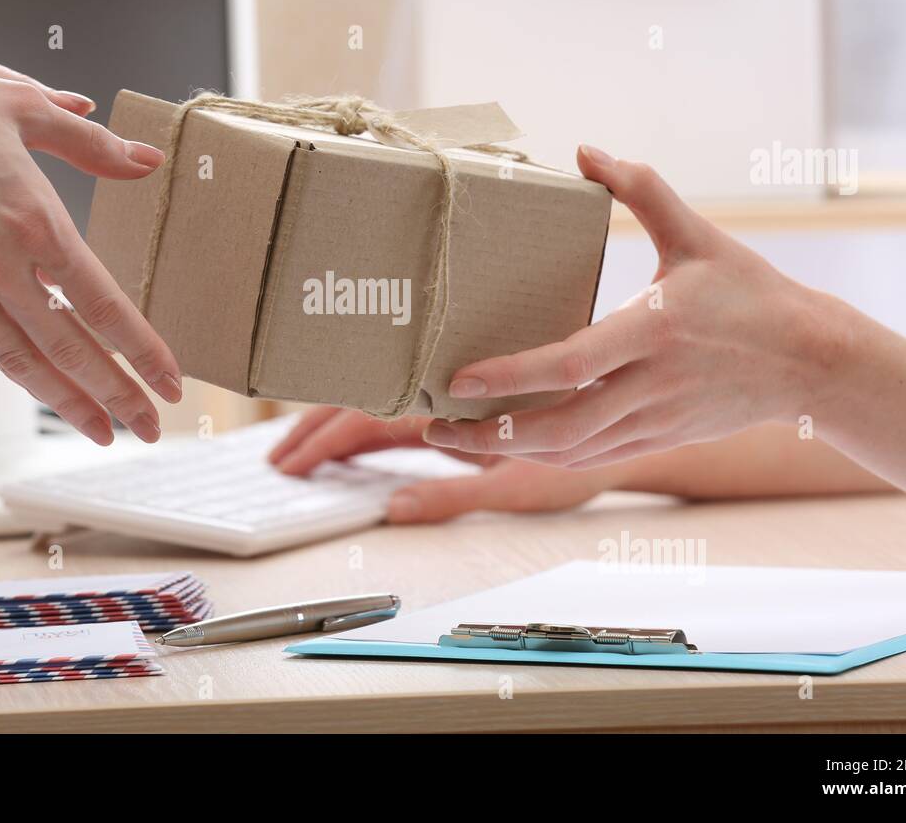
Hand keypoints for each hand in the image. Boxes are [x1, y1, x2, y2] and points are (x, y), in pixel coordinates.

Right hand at [269, 407, 615, 521]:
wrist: (627, 413)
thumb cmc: (581, 453)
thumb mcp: (513, 486)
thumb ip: (451, 496)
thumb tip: (391, 509)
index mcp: (447, 412)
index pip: (364, 422)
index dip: (321, 443)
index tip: (289, 463)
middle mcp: (442, 396)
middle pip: (359, 407)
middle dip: (313, 432)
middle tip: (279, 459)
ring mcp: (448, 399)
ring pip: (375, 404)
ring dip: (335, 425)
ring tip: (301, 447)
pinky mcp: (460, 405)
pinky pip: (398, 409)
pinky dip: (365, 423)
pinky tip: (354, 436)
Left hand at [422, 145, 837, 470]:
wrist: (811, 362)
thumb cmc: (751, 292)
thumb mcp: (699, 235)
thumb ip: (644, 190)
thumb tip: (587, 149)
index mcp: (653, 331)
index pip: (569, 365)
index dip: (510, 376)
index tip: (459, 379)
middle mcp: (649, 385)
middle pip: (559, 427)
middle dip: (490, 433)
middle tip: (433, 424)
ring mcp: (654, 420)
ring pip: (570, 452)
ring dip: (508, 452)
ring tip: (454, 438)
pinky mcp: (659, 438)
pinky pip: (592, 459)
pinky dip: (545, 459)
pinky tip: (511, 447)